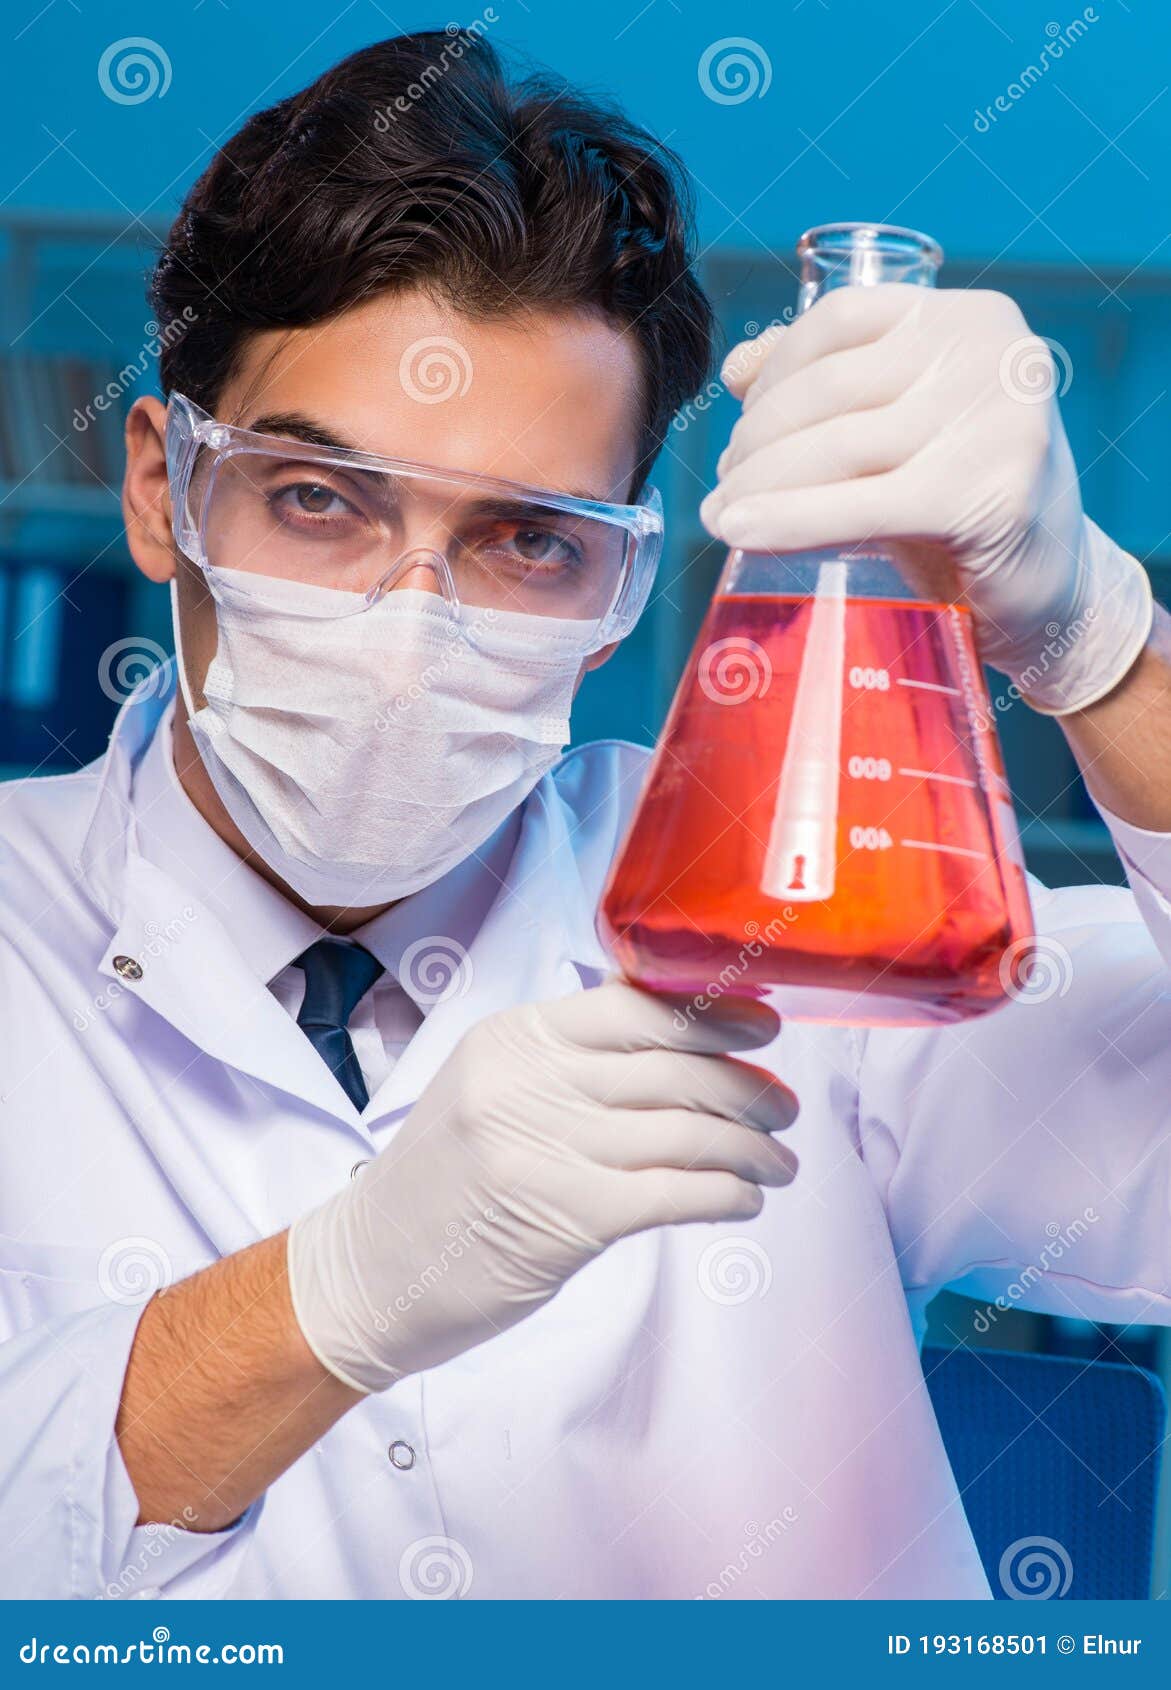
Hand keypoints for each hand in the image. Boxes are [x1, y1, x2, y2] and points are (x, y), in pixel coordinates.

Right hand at [287, 981, 796, 1391]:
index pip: (636, 1005)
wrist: (369, 1271)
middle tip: (784, 1106)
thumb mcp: (487, 1086)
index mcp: (515, 1037)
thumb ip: (567, 1057)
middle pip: (674, 1066)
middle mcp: (531, 1082)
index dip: (715, 1012)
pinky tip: (744, 1202)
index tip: (764, 1026)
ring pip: (688, 1131)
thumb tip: (680, 1033)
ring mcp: (548, 1149)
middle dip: (747, 1087)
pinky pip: (677, 1193)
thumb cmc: (441, 1180)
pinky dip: (726, 1194)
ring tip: (779, 1163)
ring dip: (752, 1148)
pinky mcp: (568, 1219)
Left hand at [701, 285, 1151, 713]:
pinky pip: (862, 507)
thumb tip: (736, 368)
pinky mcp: (989, 496)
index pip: (841, 319)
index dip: (774, 370)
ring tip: (723, 514)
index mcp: (971, 319)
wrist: (1053, 590)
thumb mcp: (900, 428)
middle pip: (832, 386)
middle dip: (758, 439)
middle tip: (723, 484)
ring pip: (838, 446)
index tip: (740, 424)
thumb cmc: (964, 503)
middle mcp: (993, 355)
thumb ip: (830, 386)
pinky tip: (741, 532)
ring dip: (759, 484)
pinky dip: (789, 521)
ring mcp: (999, 423)